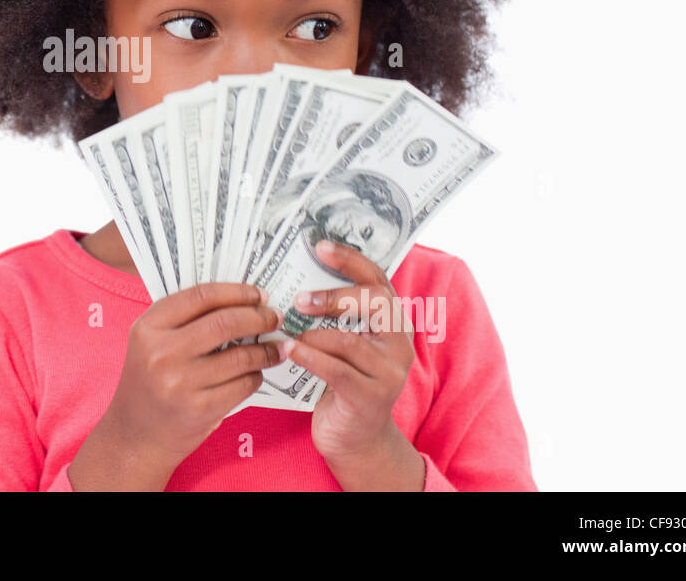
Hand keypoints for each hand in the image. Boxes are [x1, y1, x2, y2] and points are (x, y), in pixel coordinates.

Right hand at [102, 282, 285, 473]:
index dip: (237, 291)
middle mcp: (162, 353)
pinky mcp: (200, 409)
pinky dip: (257, 375)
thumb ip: (183, 319)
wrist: (135, 435)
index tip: (259, 295)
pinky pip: (243, 384)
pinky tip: (256, 372)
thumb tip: (239, 301)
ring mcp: (181, 383)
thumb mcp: (151, 342)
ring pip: (241, 356)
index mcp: (148, 328)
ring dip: (267, 350)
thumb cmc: (149, 382)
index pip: (201, 296)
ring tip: (276, 347)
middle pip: (225, 322)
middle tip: (274, 318)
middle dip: (259, 317)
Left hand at [279, 239, 422, 487]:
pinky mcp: (370, 398)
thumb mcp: (344, 344)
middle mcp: (399, 344)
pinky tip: (289, 350)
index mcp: (393, 323)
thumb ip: (334, 316)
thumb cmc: (342, 383)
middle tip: (300, 299)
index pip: (379, 279)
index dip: (351, 260)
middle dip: (334, 295)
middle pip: (374, 302)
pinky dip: (309, 357)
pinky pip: (337, 370)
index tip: (320, 246)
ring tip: (286, 331)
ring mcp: (389, 373)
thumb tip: (297, 278)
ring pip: (349, 340)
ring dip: (312, 333)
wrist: (355, 439)